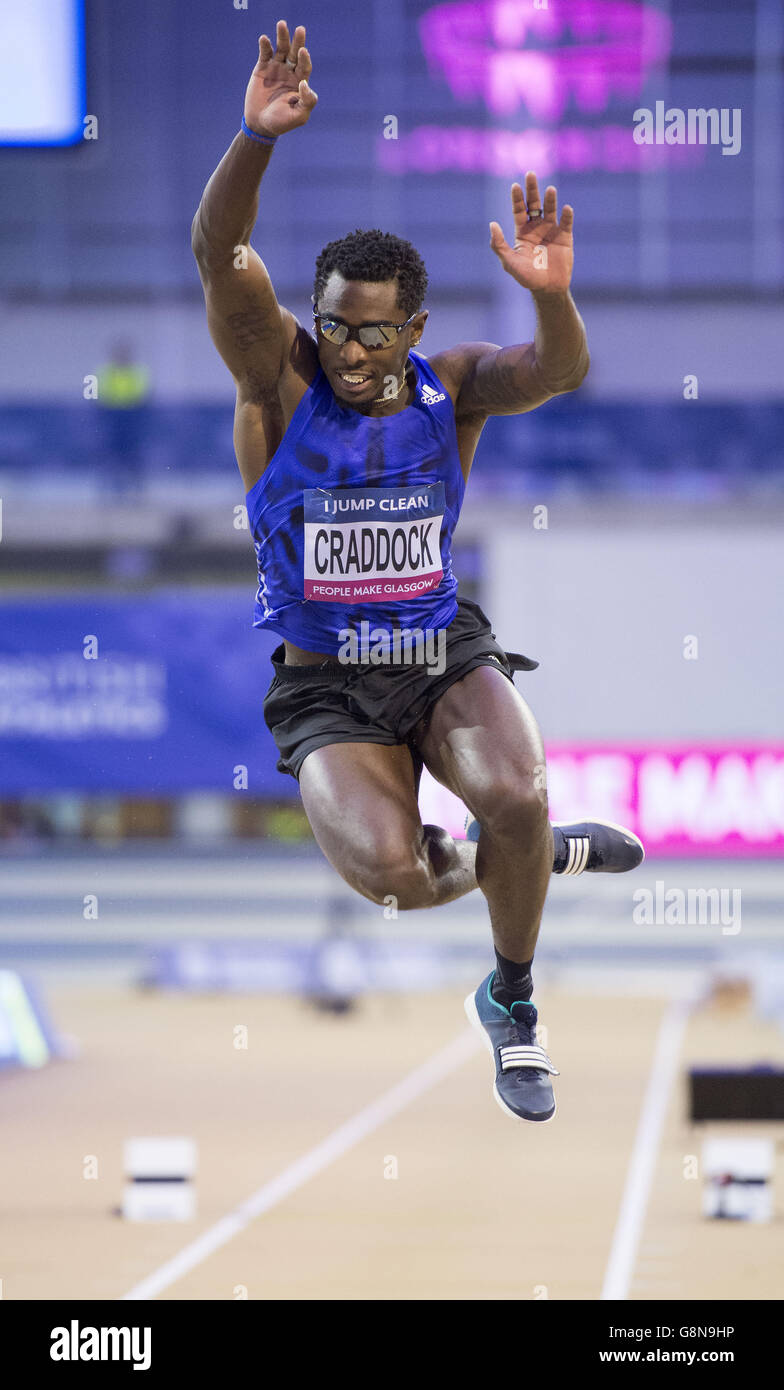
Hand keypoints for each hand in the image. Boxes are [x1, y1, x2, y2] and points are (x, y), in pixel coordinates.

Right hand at [243, 20, 317, 138]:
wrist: (260, 124)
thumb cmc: (282, 122)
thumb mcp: (299, 116)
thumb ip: (307, 101)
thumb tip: (305, 83)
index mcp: (300, 82)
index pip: (305, 66)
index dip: (305, 59)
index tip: (303, 51)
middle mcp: (290, 72)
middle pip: (295, 53)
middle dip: (298, 41)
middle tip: (300, 29)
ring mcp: (276, 68)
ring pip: (281, 49)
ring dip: (282, 37)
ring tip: (282, 24)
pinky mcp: (262, 68)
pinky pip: (265, 53)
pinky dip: (265, 45)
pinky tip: (264, 39)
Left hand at [489, 173, 573, 294]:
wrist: (548, 289)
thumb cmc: (527, 277)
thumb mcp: (509, 262)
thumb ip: (499, 245)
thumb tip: (492, 224)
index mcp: (523, 232)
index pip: (519, 210)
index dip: (517, 198)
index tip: (515, 186)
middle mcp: (537, 227)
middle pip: (534, 204)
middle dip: (532, 189)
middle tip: (531, 174)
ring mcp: (552, 230)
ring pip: (551, 209)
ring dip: (550, 199)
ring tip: (550, 190)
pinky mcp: (566, 237)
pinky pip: (567, 223)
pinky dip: (567, 215)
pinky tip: (566, 209)